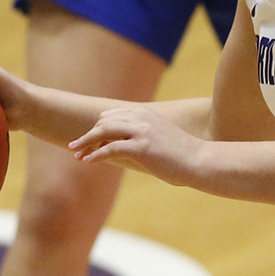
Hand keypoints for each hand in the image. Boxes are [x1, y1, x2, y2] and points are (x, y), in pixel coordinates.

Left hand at [68, 104, 203, 183]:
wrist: (200, 161)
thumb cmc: (182, 154)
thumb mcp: (160, 138)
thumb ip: (142, 137)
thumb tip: (126, 148)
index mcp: (145, 113)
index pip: (112, 115)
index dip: (97, 128)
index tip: (88, 140)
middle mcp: (141, 118)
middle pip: (104, 122)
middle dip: (87, 135)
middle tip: (74, 147)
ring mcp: (141, 132)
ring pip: (103, 132)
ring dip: (86, 143)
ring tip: (75, 154)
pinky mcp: (141, 148)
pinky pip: (111, 149)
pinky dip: (96, 155)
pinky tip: (87, 162)